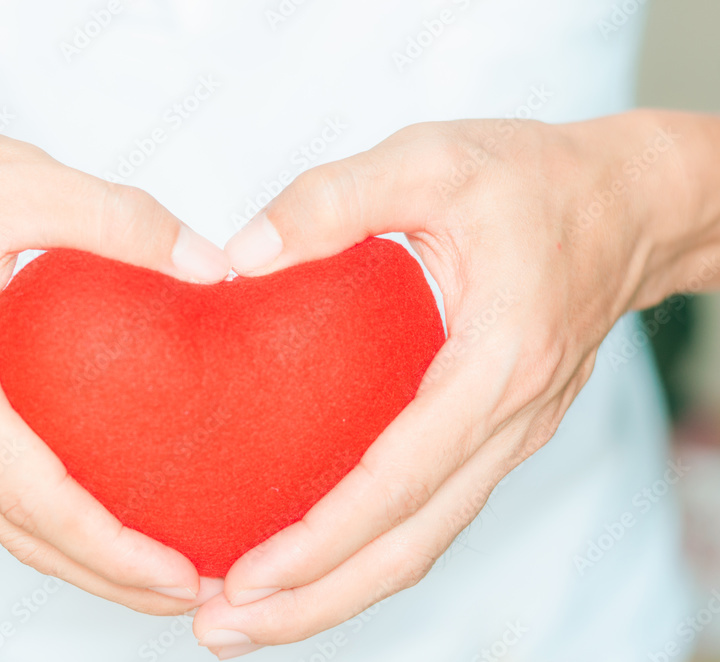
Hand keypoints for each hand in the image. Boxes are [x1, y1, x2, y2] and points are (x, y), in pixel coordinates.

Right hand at [0, 55, 229, 612]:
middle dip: (103, 575)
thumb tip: (209, 266)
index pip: (31, 493)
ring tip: (151, 565)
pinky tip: (90, 502)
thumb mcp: (12, 177)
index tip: (179, 574)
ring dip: (72, 552)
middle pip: (14, 528)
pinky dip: (38, 511)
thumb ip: (116, 221)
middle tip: (189, 592)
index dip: (110, 547)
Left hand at [192, 111, 719, 655]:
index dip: (322, 540)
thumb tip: (239, 257)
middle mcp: (508, 420)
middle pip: (411, 547)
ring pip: (422, 543)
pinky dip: (366, 549)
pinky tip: (308, 553)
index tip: (246, 578)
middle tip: (223, 631)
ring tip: (249, 616)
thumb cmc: (534, 179)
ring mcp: (507, 437)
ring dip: (337, 591)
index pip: (402, 480)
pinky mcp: (493, 434)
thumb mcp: (432, 160)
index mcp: (497, 363)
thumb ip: (334, 200)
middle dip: (316, 602)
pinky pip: (429, 511)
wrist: (631, 204)